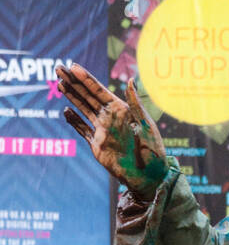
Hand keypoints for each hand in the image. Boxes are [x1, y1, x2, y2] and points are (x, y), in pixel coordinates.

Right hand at [56, 61, 167, 199]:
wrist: (149, 178)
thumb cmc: (153, 151)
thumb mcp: (145, 125)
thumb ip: (135, 104)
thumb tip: (130, 80)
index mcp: (121, 110)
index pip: (99, 90)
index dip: (86, 78)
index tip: (73, 67)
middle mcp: (110, 118)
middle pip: (88, 96)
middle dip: (74, 82)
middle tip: (59, 68)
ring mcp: (103, 131)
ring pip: (83, 109)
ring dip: (72, 96)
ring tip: (60, 83)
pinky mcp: (97, 146)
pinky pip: (83, 130)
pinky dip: (74, 121)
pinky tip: (66, 110)